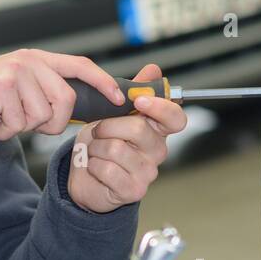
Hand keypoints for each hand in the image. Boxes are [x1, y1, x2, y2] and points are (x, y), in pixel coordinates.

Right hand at [0, 48, 123, 141]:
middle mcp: (30, 61)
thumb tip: (78, 109)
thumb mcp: (23, 86)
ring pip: (41, 116)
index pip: (81, 65)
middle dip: (50, 121)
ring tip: (4, 115)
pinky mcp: (2, 87)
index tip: (118, 98)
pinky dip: (5, 130)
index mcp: (39, 59)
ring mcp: (16, 72)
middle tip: (26, 121)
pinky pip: (18, 123)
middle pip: (65, 100)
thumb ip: (48, 91)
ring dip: (22, 126)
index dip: (102, 81)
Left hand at [66, 63, 186, 213]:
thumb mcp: (113, 113)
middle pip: (137, 129)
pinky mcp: (133, 190)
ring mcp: (147, 173)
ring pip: (116, 148)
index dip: (160, 107)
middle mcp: (157, 151)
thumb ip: (133, 92)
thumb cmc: (101, 144)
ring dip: (96, 147)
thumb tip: (154, 69)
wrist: (85, 176)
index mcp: (156, 130)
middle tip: (97, 131)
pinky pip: (106, 169)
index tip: (138, 101)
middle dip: (107, 126)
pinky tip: (95, 168)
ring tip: (95, 151)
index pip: (175, 118)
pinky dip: (92, 165)